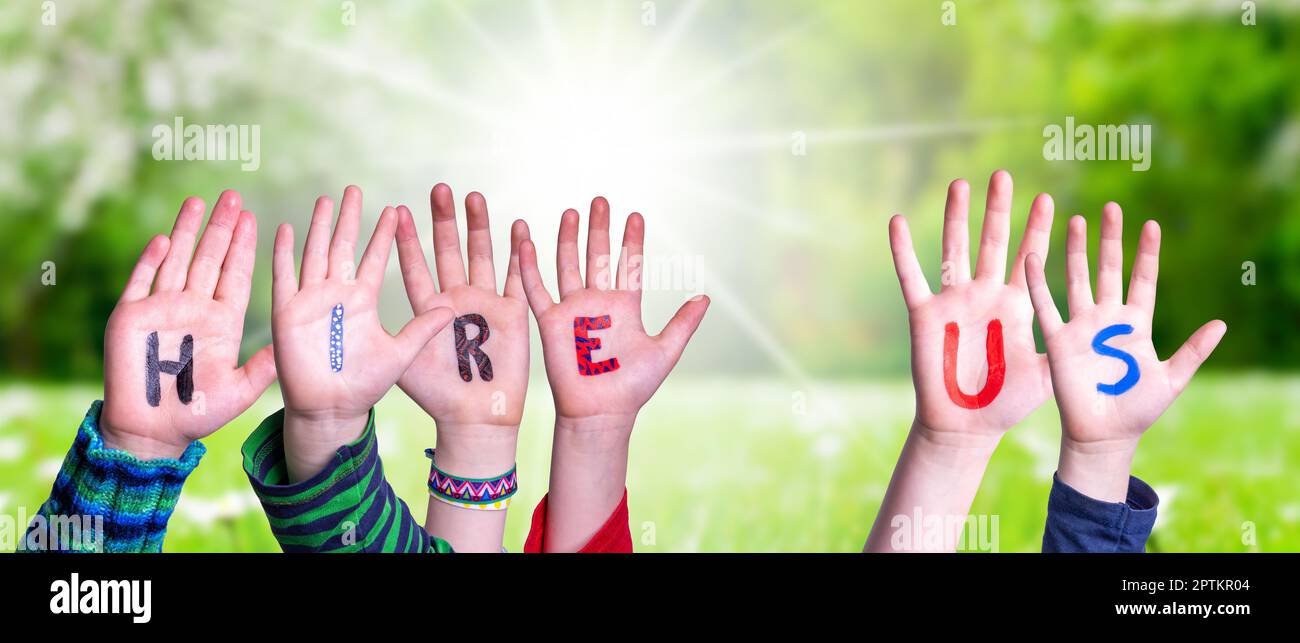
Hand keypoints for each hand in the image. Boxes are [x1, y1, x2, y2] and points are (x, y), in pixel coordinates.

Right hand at [102, 191, 275, 459]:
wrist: (153, 432)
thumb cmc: (198, 414)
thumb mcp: (240, 390)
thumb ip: (263, 367)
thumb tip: (292, 347)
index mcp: (222, 322)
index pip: (235, 276)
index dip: (244, 249)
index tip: (254, 220)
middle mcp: (194, 309)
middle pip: (209, 259)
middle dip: (221, 229)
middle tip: (232, 196)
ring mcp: (162, 310)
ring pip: (177, 261)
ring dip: (187, 232)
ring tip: (198, 202)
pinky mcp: (131, 318)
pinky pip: (141, 282)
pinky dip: (151, 261)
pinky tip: (162, 239)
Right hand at [272, 186, 452, 481]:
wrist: (331, 409)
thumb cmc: (365, 385)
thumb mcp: (401, 354)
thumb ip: (423, 330)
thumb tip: (452, 308)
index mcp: (364, 300)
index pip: (376, 258)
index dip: (383, 235)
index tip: (395, 210)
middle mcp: (338, 294)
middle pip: (343, 246)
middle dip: (348, 218)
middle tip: (353, 188)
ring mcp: (312, 300)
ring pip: (315, 253)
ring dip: (318, 227)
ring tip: (325, 200)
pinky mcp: (288, 312)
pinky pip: (285, 277)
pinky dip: (284, 253)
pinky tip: (287, 228)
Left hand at [394, 185, 529, 468]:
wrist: (474, 420)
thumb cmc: (436, 397)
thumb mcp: (405, 362)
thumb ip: (391, 329)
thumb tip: (363, 301)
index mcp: (427, 308)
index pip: (414, 266)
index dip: (404, 239)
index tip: (395, 210)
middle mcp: (455, 299)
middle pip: (448, 251)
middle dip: (444, 220)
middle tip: (439, 188)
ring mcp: (485, 304)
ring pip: (482, 256)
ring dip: (480, 227)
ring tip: (475, 197)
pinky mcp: (512, 315)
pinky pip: (517, 280)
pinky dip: (520, 256)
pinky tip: (520, 229)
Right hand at [519, 197, 709, 425]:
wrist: (600, 413)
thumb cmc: (632, 387)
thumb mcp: (665, 351)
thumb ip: (683, 324)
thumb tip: (704, 297)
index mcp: (626, 307)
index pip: (629, 264)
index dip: (632, 240)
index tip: (635, 215)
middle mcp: (598, 303)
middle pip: (598, 256)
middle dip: (599, 228)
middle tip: (600, 200)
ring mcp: (573, 310)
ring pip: (568, 265)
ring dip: (568, 239)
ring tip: (571, 212)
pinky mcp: (551, 322)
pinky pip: (537, 290)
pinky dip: (530, 267)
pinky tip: (527, 242)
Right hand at [868, 171, 1052, 550]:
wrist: (967, 425)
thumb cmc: (1008, 403)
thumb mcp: (1050, 373)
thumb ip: (1074, 348)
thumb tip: (1120, 339)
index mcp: (1016, 305)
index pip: (1029, 257)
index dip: (1038, 229)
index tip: (1048, 199)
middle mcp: (985, 296)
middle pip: (993, 242)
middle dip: (999, 209)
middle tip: (1004, 175)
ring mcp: (954, 302)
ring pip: (955, 249)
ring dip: (956, 217)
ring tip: (960, 184)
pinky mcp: (926, 314)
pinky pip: (912, 276)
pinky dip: (902, 250)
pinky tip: (896, 222)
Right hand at [1025, 203, 1225, 500]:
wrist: (1103, 435)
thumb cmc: (1138, 411)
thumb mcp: (1172, 379)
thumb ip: (1193, 351)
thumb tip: (1222, 324)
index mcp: (1137, 326)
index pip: (1142, 280)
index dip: (1146, 254)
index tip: (1150, 225)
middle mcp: (1108, 320)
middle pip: (1109, 270)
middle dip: (1110, 240)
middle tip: (1111, 209)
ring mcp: (1082, 327)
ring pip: (1078, 279)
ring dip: (1076, 251)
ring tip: (1076, 220)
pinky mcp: (1058, 340)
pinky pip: (1046, 306)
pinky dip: (1038, 282)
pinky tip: (1032, 257)